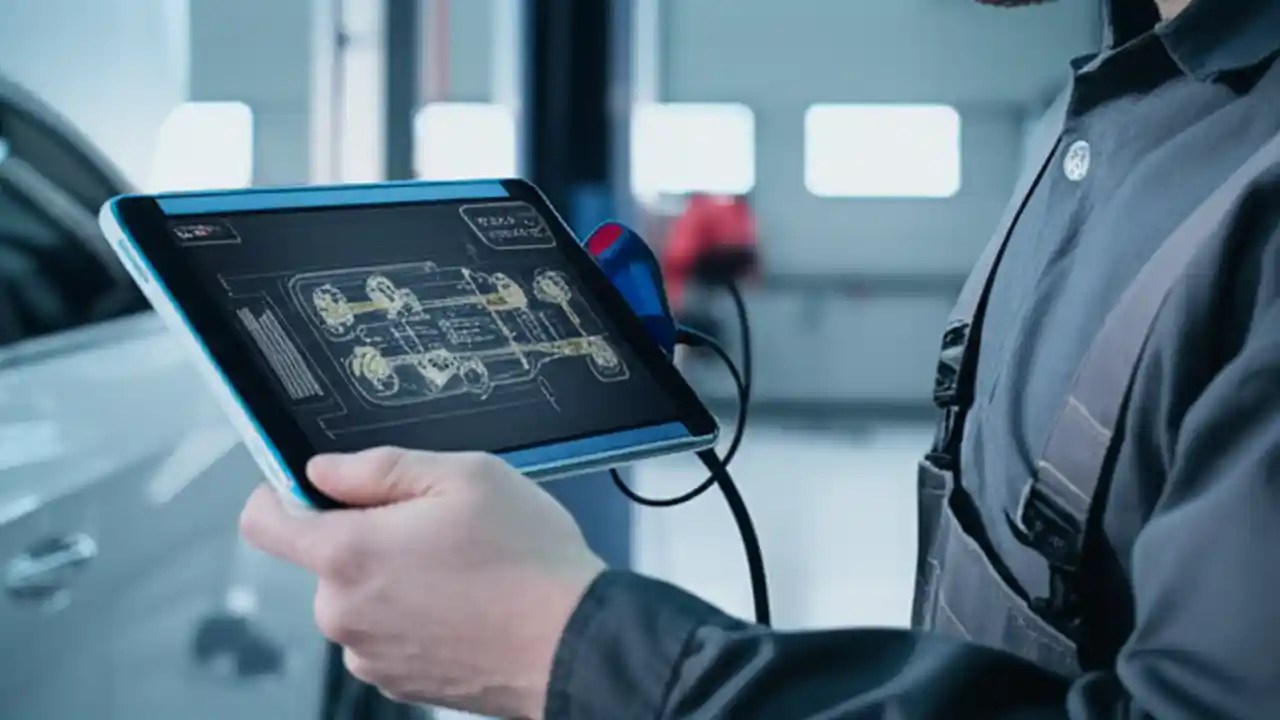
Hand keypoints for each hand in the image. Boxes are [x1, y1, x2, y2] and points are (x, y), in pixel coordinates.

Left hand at [239, 447, 605, 718]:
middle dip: (368, 535)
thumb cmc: (527, 560)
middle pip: (326, 558)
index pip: (264, 522)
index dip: (280, 493)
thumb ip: (380, 467)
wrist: (573, 644)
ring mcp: (369, 655)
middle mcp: (343, 613)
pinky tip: (465, 605)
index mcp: (348, 554)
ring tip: (461, 570)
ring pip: (360, 597)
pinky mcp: (398, 683)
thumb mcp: (465, 476)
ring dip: (394, 579)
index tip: (312, 486)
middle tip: (434, 526)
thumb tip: (324, 470)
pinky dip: (414, 616)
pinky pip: (387, 633)